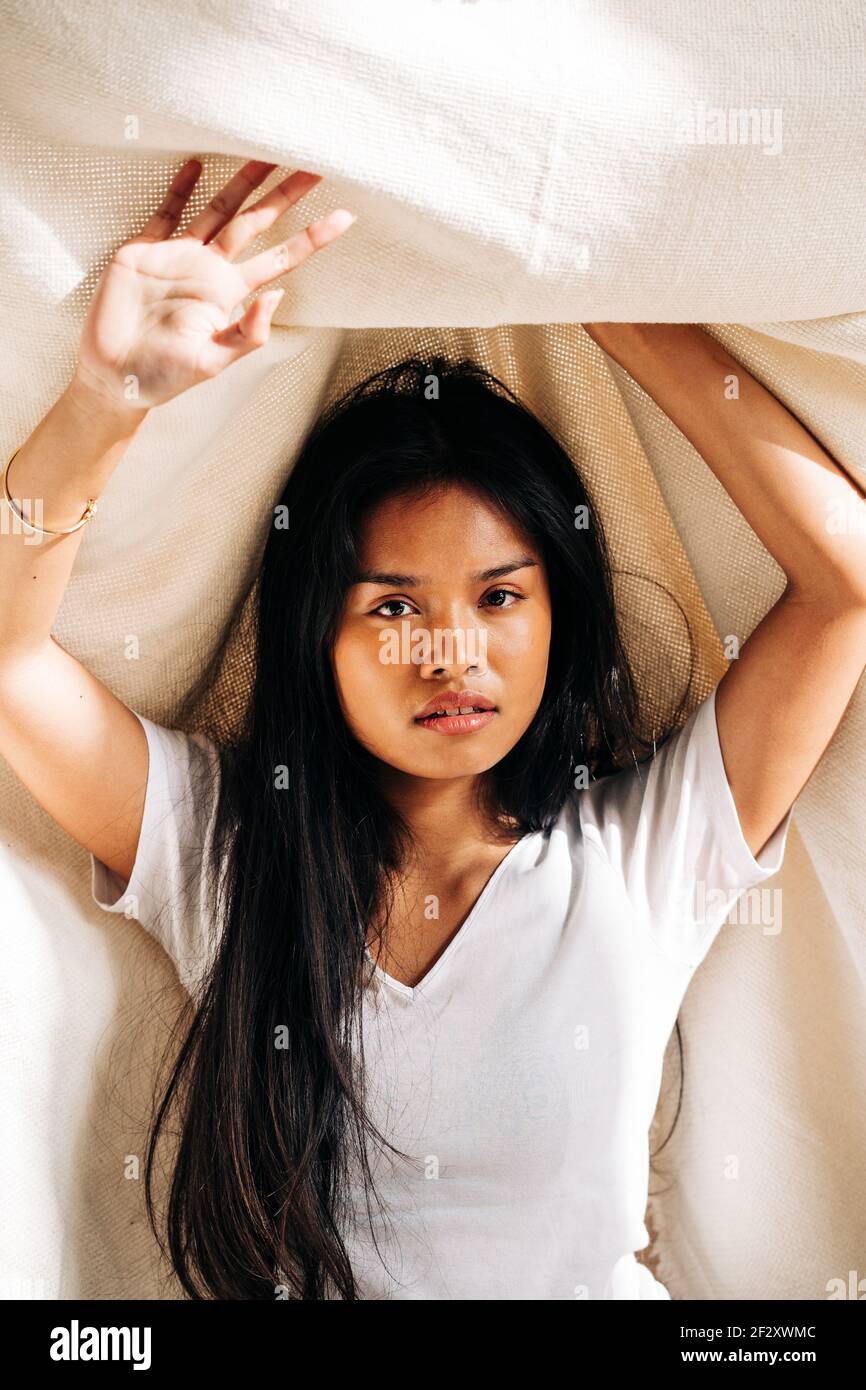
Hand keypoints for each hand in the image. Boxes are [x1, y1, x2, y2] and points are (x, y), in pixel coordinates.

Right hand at [71, 158, 354, 411]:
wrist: (115, 375)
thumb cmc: (165, 376)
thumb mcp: (214, 362)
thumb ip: (249, 333)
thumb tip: (279, 296)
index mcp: (230, 293)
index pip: (281, 258)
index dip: (312, 238)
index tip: (345, 217)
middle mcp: (210, 268)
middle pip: (256, 221)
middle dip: (284, 193)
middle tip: (312, 162)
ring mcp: (178, 255)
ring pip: (218, 208)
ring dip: (241, 181)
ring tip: (264, 149)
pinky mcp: (144, 251)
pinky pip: (166, 212)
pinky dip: (180, 188)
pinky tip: (197, 164)